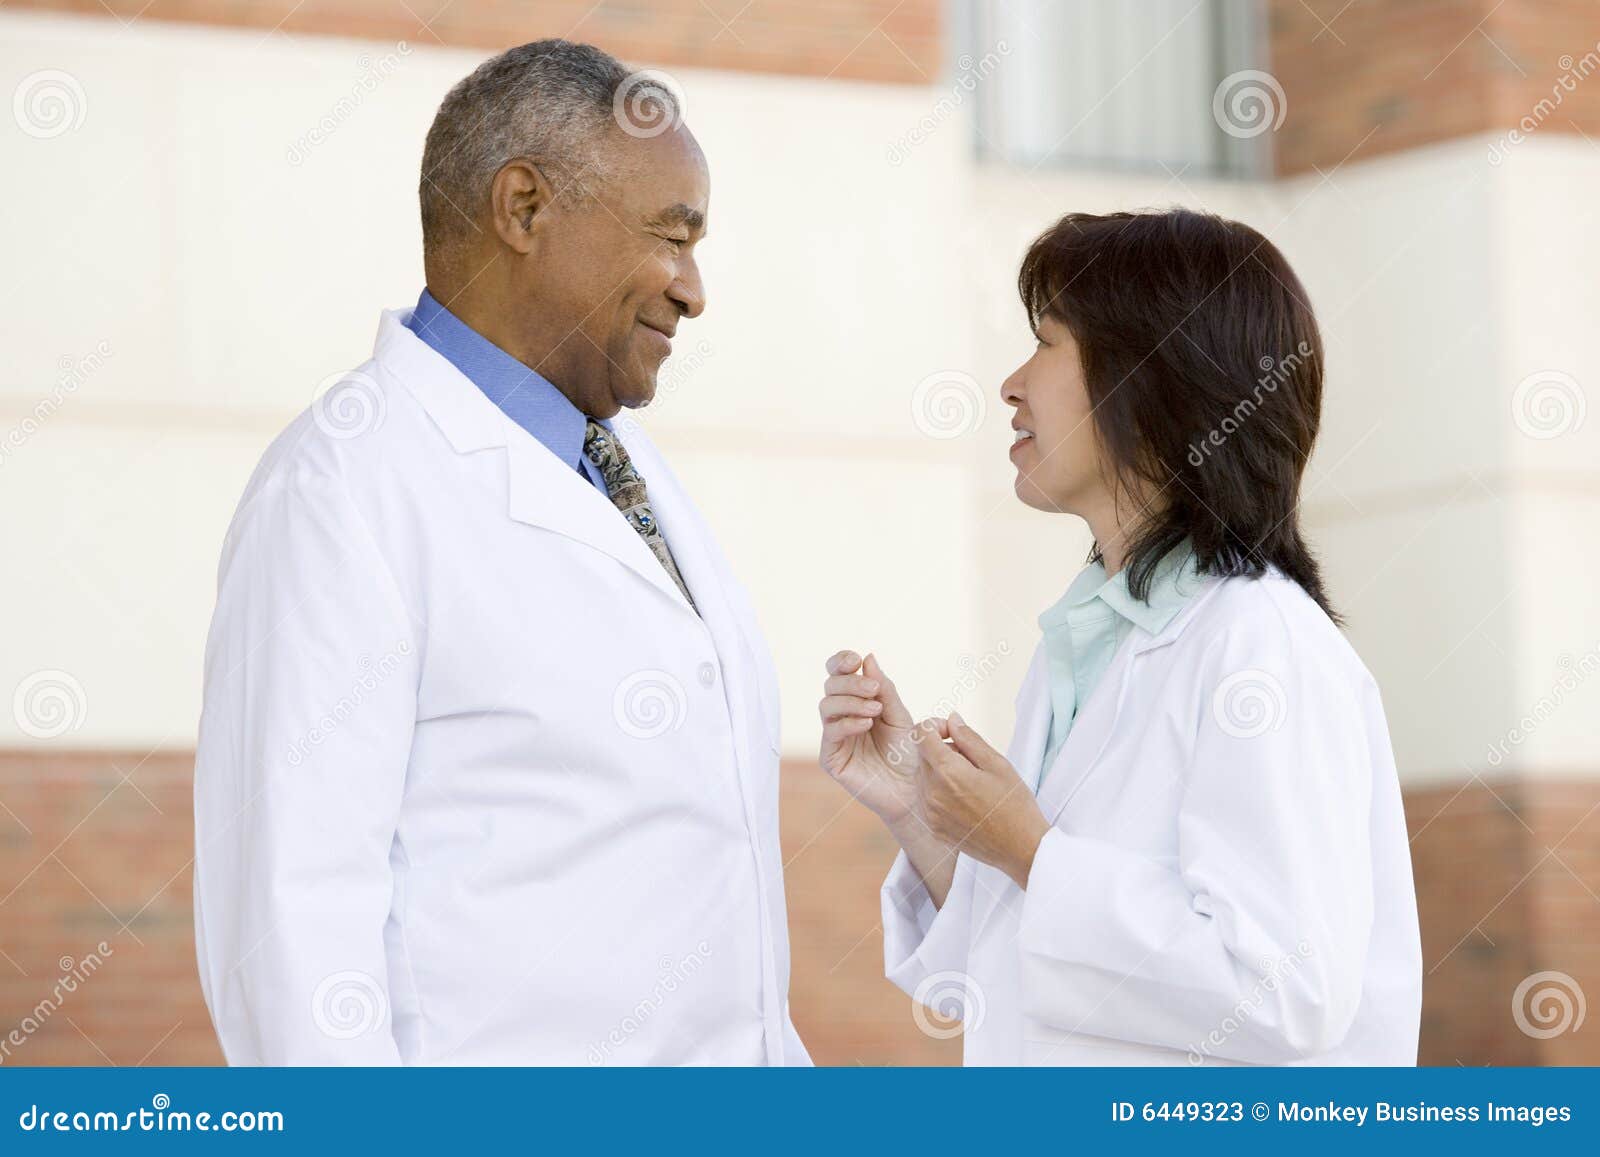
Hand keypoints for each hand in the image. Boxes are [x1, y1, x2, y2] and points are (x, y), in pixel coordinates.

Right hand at [818, 650, 922, 826]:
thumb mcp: (900, 715)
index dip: (841, 661)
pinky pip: (831, 733)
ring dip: (850, 701)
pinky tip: (866, 724)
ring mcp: (835, 737)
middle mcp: (842, 716)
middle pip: (830, 686)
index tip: (855, 659)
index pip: (838, 674)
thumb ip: (885, 689)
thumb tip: (868, 658)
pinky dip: (848, 723)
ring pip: (826, 706)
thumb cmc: (909, 753)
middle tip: (873, 688)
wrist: (915, 789)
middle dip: (850, 682)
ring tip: (875, 709)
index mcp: (857, 701)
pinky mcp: (831, 758)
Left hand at [912, 712, 1050, 889]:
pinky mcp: (933, 828)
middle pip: (922, 755)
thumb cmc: (1014, 805)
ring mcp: (930, 813)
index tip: (953, 733)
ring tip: (970, 783)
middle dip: (942, 750)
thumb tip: (952, 720)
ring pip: (923, 777)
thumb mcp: (998, 764)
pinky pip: (927, 799)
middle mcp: (931, 793)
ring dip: (940, 772)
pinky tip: (964, 800)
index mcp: (947, 773)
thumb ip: (970, 739)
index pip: (921, 734)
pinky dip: (940, 792)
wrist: (1021, 849)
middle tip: (971, 761)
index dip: (936, 727)